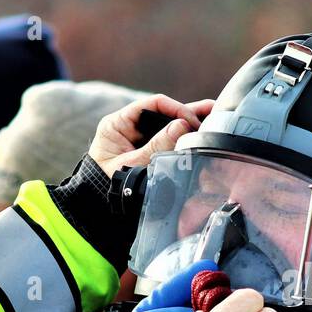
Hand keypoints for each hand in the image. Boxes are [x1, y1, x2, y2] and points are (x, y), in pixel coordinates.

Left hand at [88, 94, 215, 176]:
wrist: (97, 206)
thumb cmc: (108, 185)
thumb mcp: (132, 164)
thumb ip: (157, 146)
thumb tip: (183, 126)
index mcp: (118, 123)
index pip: (152, 104)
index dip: (175, 108)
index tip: (191, 121)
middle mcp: (130, 127)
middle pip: (164, 112)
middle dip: (188, 112)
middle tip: (212, 112)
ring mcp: (140, 138)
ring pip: (168, 124)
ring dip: (190, 122)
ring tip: (214, 117)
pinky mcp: (148, 150)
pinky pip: (168, 139)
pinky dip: (184, 137)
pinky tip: (203, 133)